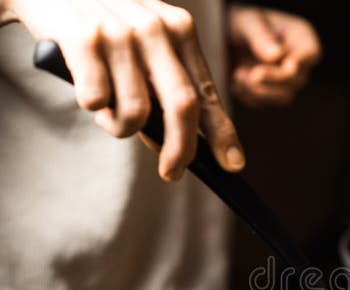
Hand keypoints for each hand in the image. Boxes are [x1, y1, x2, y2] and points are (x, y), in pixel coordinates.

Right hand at [1, 0, 244, 180]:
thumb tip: (175, 142)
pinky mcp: (83, 37)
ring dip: (120, 127)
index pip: (207, 91)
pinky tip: (88, 91)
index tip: (233, 163)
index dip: (222, 132)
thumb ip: (163, 85)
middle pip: (183, 107)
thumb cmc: (100, 23)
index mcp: (179, 29)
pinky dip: (93, 108)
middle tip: (172, 173)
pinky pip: (97, 101)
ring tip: (107, 112)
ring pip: (137, 112)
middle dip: (181, 149)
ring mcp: (120, 32)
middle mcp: (156, 28)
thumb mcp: (142, 41)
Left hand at [228, 6, 320, 106]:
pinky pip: (264, 104)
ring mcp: (285, 81)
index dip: (302, 62)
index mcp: (299, 37)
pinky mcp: (270, 95)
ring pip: (284, 97)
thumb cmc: (239, 24)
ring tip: (238, 74)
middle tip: (253, 74)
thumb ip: (261, 37)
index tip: (288, 65)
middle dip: (274, 79)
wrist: (222, 39)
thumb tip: (277, 56)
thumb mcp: (247, 23)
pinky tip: (237, 80)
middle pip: (298, 80)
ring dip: (259, 91)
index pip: (311, 53)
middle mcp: (297, 61)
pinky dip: (248, 96)